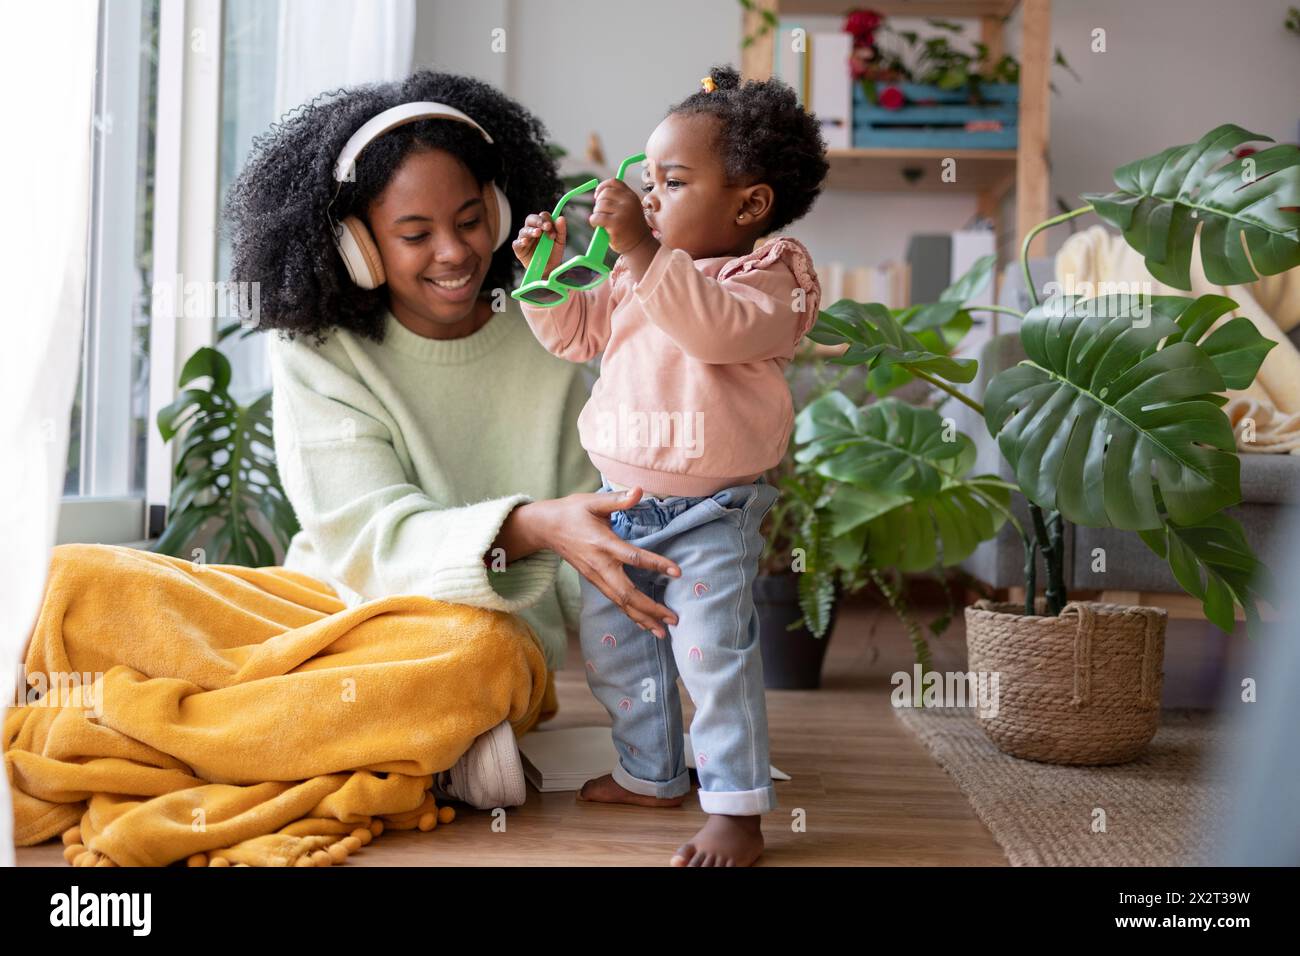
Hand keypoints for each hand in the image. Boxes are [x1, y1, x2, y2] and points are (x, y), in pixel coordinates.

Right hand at [499, 489, 681, 637]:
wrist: (546, 528)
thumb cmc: (572, 512)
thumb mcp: (593, 501)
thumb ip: (618, 499)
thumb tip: (640, 490)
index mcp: (603, 544)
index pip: (633, 557)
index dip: (655, 564)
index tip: (677, 572)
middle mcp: (600, 565)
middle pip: (627, 593)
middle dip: (650, 608)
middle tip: (673, 619)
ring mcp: (597, 577)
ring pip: (621, 603)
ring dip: (643, 618)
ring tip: (663, 632)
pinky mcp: (595, 582)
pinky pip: (615, 602)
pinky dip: (631, 615)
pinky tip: (646, 624)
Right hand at [512, 211, 566, 272]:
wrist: (550, 269)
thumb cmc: (554, 253)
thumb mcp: (560, 242)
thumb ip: (561, 230)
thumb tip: (561, 218)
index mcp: (542, 226)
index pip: (542, 217)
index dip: (546, 219)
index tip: (551, 226)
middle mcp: (532, 230)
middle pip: (530, 219)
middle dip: (538, 221)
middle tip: (546, 226)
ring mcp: (524, 239)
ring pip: (524, 230)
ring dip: (531, 231)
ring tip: (537, 233)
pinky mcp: (519, 249)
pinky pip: (517, 243)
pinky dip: (520, 242)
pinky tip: (526, 242)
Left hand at [589, 178, 651, 254]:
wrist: (639, 245)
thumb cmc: (630, 228)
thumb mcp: (629, 209)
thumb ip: (618, 200)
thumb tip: (597, 194)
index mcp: (631, 196)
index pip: (614, 182)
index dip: (602, 187)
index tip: (597, 196)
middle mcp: (628, 201)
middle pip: (605, 193)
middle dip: (598, 203)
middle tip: (601, 213)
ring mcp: (623, 212)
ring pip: (599, 206)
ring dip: (596, 213)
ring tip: (602, 222)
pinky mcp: (615, 223)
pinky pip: (596, 217)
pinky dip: (594, 221)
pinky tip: (598, 226)